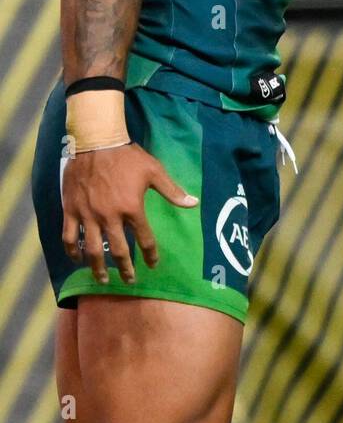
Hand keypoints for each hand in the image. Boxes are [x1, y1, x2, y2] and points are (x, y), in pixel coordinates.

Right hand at [61, 144, 197, 283]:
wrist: (96, 142)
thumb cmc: (127, 156)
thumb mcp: (154, 170)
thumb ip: (172, 191)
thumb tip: (194, 203)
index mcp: (132, 208)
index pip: (145, 239)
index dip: (151, 254)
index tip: (153, 264)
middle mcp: (110, 216)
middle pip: (119, 250)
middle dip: (125, 269)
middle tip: (129, 280)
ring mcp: (88, 215)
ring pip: (92, 249)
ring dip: (98, 267)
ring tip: (102, 279)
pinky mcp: (71, 210)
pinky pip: (69, 236)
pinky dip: (72, 250)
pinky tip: (76, 259)